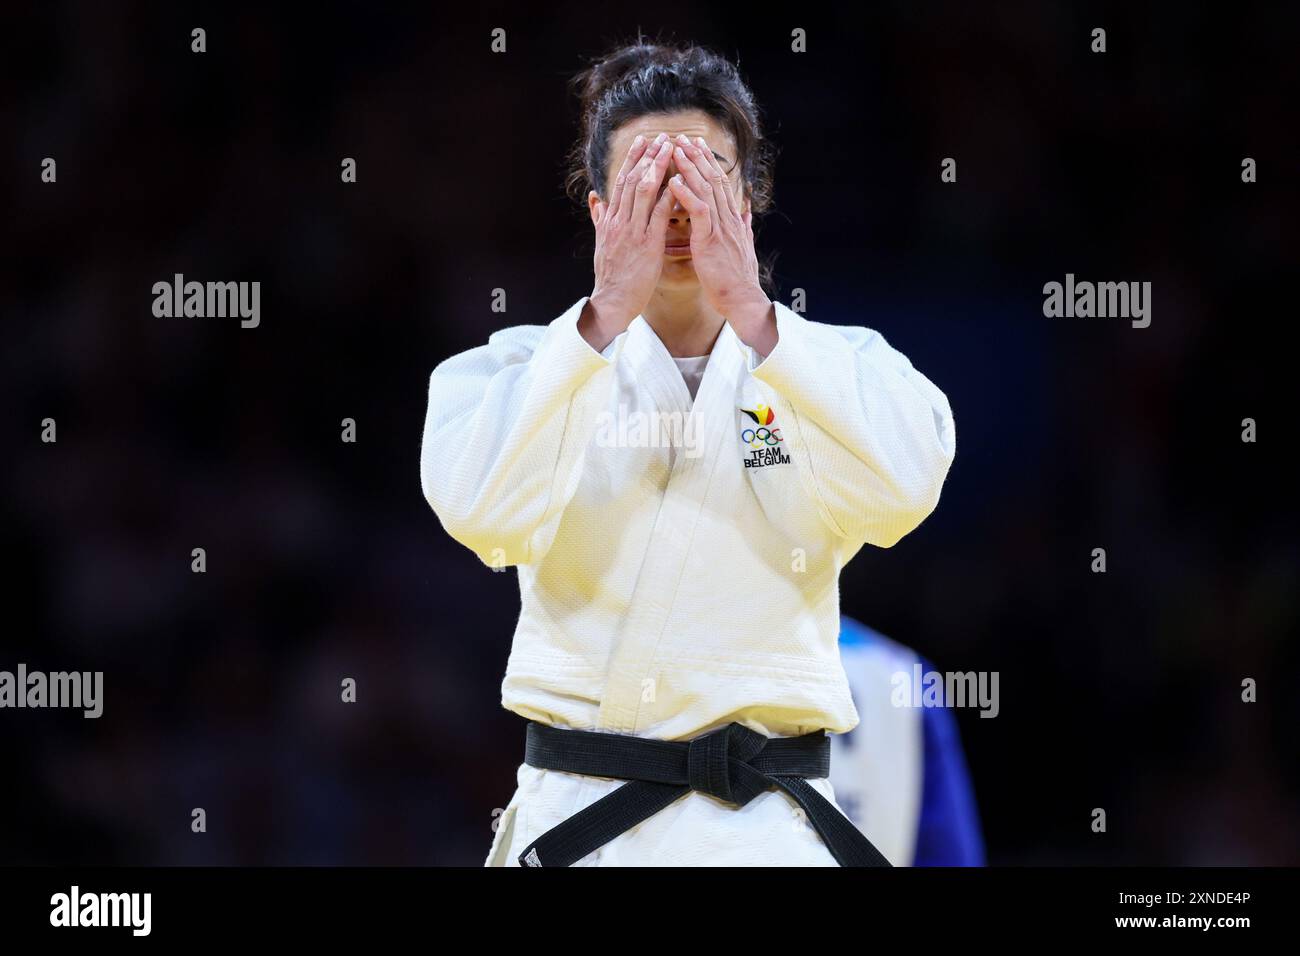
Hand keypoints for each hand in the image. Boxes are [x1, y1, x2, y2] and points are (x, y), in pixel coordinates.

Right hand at [580, 133, 675, 350]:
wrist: (611, 302)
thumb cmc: (611, 276)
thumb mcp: (601, 242)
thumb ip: (600, 217)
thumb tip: (596, 198)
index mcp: (611, 219)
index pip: (622, 182)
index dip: (633, 159)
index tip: (643, 140)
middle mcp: (620, 221)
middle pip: (633, 180)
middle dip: (648, 156)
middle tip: (661, 136)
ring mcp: (632, 232)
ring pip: (644, 192)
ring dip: (658, 168)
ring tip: (671, 150)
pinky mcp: (646, 245)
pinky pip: (658, 216)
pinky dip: (667, 197)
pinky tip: (677, 183)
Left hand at [665, 135, 770, 325]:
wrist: (742, 299)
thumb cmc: (737, 279)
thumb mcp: (743, 247)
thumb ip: (743, 226)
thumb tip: (745, 211)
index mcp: (732, 220)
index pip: (719, 184)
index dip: (708, 164)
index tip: (697, 148)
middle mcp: (727, 218)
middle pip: (712, 179)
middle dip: (698, 157)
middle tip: (684, 138)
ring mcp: (720, 227)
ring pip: (705, 189)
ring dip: (690, 168)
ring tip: (676, 150)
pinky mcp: (710, 240)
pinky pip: (698, 211)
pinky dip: (687, 194)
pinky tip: (675, 181)